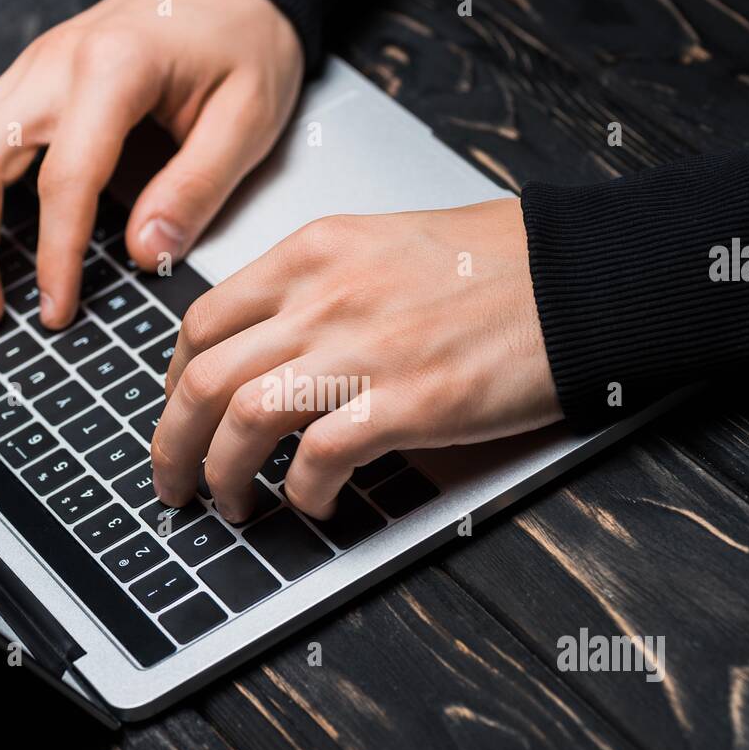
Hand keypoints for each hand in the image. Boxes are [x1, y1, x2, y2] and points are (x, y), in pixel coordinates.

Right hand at [0, 0, 302, 329]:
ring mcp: (34, 66)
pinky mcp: (30, 79)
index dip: (55, 255)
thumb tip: (147, 253)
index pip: (66, 178)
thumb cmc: (243, 45)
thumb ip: (197, 188)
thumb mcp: (247, 119)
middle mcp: (57, 61)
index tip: (57, 309)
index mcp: (116, 67)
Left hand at [151, 199, 564, 520]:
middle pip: (202, 379)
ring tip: (231, 505)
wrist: (576, 276)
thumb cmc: (493, 263)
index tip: (178, 416)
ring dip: (222, 476)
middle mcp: (324, 296)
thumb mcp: (381, 244)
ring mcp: (364, 349)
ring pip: (241, 419)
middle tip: (175, 483)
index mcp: (314, 253)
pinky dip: (303, 492)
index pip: (202, 322)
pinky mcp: (409, 402)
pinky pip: (318, 458)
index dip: (172, 384)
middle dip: (172, 446)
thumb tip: (263, 344)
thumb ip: (314, 285)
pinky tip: (313, 503)